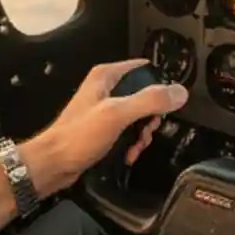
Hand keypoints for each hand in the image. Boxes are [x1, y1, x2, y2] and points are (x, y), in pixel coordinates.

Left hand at [35, 59, 187, 187]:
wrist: (53, 164)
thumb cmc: (79, 136)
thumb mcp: (118, 114)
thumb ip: (150, 101)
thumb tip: (180, 92)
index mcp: (107, 76)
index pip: (145, 69)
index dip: (159, 85)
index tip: (165, 105)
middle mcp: (105, 88)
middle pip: (144, 96)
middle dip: (151, 117)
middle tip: (146, 131)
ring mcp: (104, 109)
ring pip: (137, 116)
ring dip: (142, 134)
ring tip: (135, 147)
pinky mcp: (102, 128)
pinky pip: (127, 131)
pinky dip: (131, 143)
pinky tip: (128, 154)